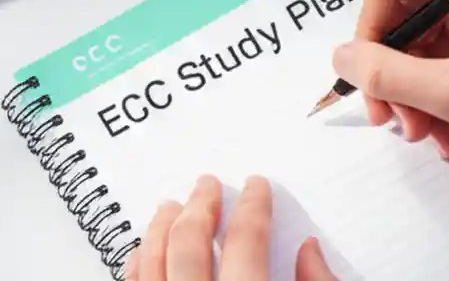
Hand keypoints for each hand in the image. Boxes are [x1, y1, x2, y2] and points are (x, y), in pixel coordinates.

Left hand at [126, 175, 336, 280]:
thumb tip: (310, 251)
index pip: (246, 244)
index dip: (254, 209)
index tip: (256, 186)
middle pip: (189, 247)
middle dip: (200, 208)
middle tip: (207, 184)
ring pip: (151, 264)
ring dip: (161, 230)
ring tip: (171, 206)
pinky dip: (138, 264)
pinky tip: (146, 250)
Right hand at [333, 0, 448, 173]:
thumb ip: (388, 73)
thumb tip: (340, 56)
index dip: (369, 28)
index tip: (372, 79)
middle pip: (404, 13)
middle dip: (393, 71)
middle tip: (396, 123)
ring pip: (425, 43)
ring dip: (416, 92)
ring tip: (429, 136)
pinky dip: (442, 95)